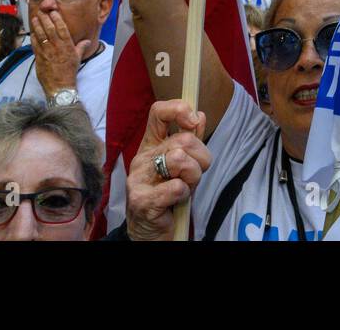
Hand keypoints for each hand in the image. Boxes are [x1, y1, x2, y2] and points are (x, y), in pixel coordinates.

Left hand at [30, 8, 89, 95]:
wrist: (60, 86)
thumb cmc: (69, 72)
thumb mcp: (77, 58)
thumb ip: (80, 47)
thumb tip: (86, 41)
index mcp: (67, 46)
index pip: (62, 28)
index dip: (57, 19)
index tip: (53, 12)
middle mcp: (57, 47)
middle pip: (50, 29)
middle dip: (45, 19)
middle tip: (41, 11)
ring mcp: (47, 52)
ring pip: (41, 35)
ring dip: (37, 26)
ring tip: (34, 18)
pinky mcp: (39, 58)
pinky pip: (35, 45)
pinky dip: (33, 38)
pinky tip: (32, 33)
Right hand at [126, 99, 209, 240]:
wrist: (150, 231)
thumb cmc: (168, 196)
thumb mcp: (182, 167)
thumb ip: (190, 142)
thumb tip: (200, 115)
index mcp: (151, 145)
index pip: (158, 112)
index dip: (179, 109)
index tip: (193, 121)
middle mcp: (142, 158)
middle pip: (184, 140)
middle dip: (200, 159)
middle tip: (192, 176)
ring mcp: (139, 178)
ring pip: (180, 160)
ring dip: (193, 178)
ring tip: (183, 189)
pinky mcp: (141, 200)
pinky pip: (177, 187)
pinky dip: (184, 195)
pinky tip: (174, 202)